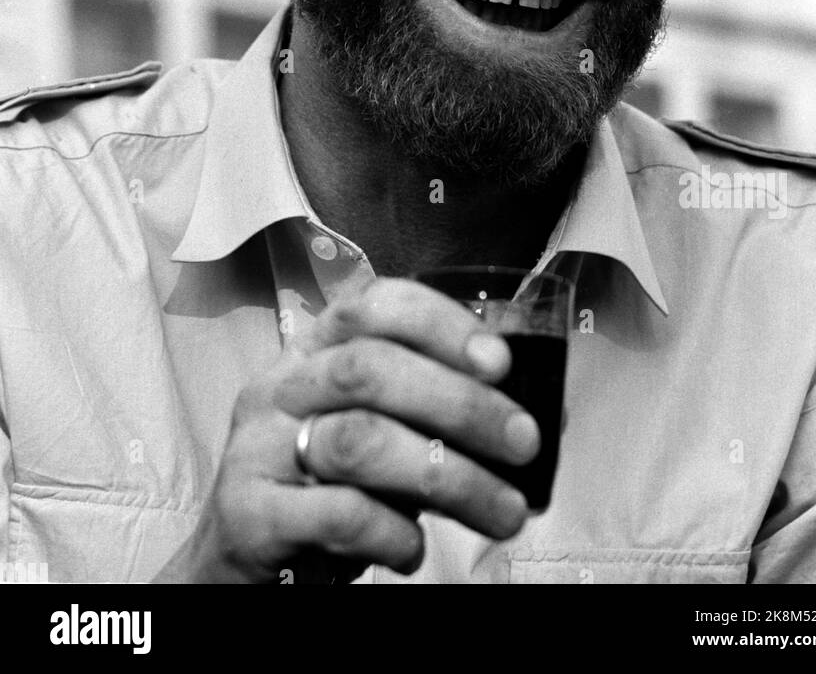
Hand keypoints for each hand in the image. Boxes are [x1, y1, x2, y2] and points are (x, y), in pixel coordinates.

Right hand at [151, 277, 539, 582]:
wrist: (235, 565)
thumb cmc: (322, 488)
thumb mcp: (371, 433)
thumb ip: (422, 413)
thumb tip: (516, 412)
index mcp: (311, 353)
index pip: (369, 306)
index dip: (439, 323)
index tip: (500, 363)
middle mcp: (279, 387)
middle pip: (368, 369)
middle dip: (460, 402)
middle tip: (523, 442)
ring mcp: (255, 448)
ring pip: (358, 440)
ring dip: (449, 476)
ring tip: (503, 511)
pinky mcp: (247, 516)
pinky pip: (336, 513)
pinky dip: (393, 533)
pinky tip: (414, 550)